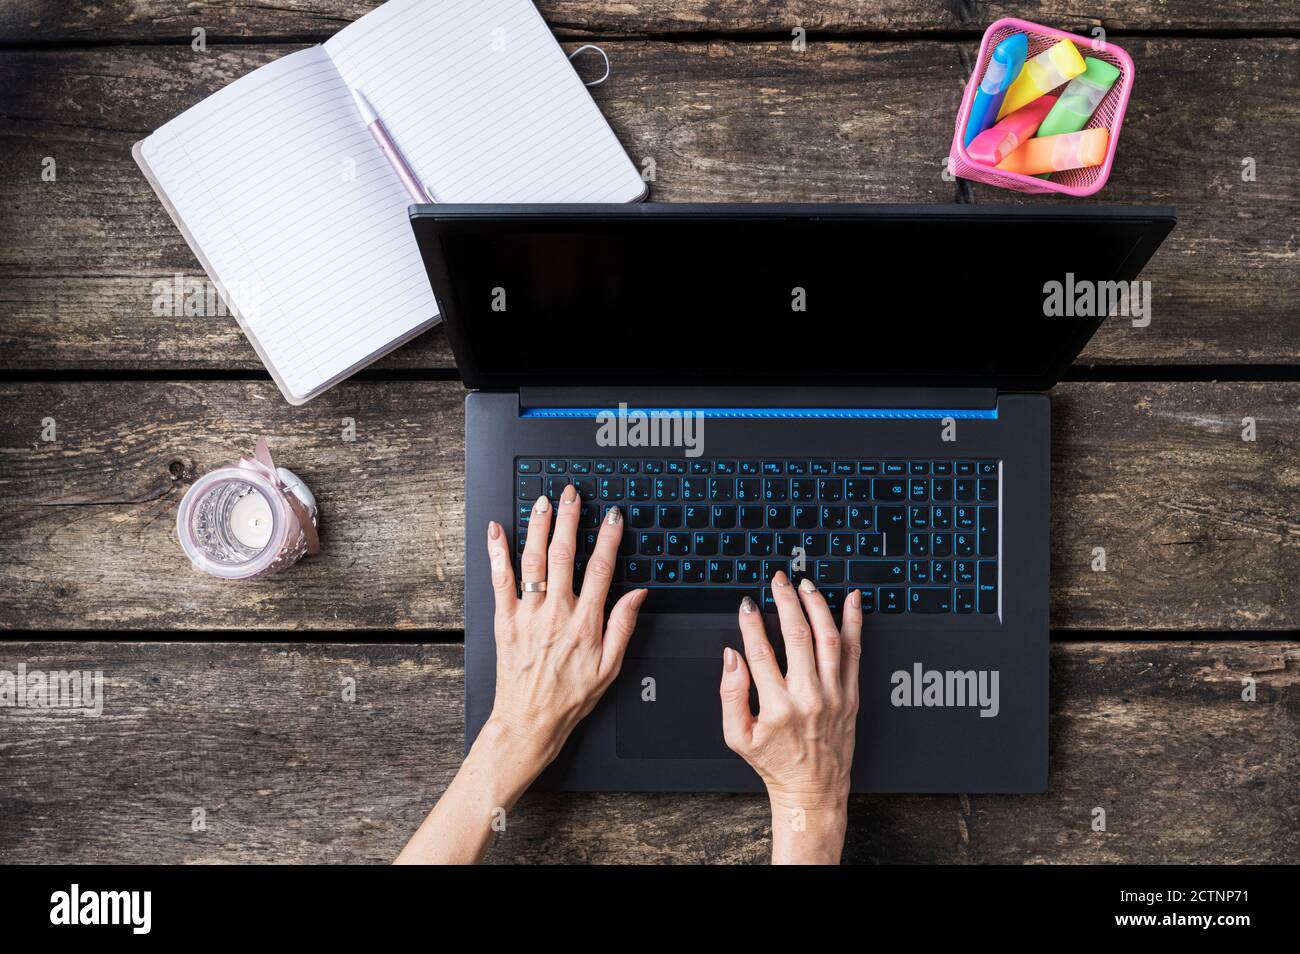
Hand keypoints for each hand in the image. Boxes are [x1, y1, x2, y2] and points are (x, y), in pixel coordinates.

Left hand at [484, 486, 647, 770]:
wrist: (530, 721)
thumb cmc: (569, 697)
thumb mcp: (610, 667)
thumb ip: (623, 626)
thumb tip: (638, 593)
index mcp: (585, 623)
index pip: (601, 569)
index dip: (609, 538)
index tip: (613, 516)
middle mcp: (556, 613)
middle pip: (564, 554)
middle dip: (569, 519)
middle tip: (572, 494)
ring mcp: (528, 614)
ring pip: (533, 560)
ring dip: (538, 526)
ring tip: (542, 502)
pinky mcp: (504, 620)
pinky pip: (500, 580)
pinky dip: (497, 552)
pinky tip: (497, 530)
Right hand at [720, 573, 861, 863]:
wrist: (813, 791)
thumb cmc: (775, 764)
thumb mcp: (738, 736)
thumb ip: (730, 694)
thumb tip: (732, 656)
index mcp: (778, 707)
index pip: (761, 652)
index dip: (751, 623)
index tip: (747, 604)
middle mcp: (809, 698)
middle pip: (797, 636)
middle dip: (786, 601)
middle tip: (778, 581)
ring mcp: (834, 695)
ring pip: (828, 638)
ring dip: (817, 605)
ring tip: (806, 585)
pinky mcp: (851, 695)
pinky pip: (854, 652)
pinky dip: (854, 623)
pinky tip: (852, 600)